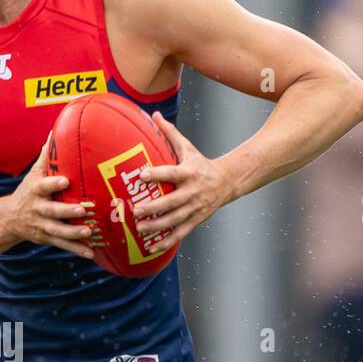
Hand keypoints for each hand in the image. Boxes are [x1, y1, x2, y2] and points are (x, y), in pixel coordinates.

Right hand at [3, 134, 95, 259]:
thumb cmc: (28, 191)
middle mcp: (38, 209)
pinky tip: (90, 253)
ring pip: (58, 231)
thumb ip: (47, 156)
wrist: (9, 219)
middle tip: (83, 210)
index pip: (43, 186)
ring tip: (89, 232)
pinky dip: (76, 249)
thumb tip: (57, 130)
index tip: (65, 181)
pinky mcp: (46, 239)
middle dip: (67, 212)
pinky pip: (62, 245)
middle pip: (52, 211)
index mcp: (35, 191)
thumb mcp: (34, 174)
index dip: (53, 184)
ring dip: (74, 234)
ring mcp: (42, 226)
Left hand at [134, 112, 233, 250]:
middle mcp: (192, 191)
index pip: (172, 173)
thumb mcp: (188, 147)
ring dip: (157, 227)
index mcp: (189, 172)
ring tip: (140, 229)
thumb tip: (154, 115)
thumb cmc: (201, 164)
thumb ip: (170, 133)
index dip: (157, 174)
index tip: (141, 175)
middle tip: (135, 211)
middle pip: (171, 202)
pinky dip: (166, 241)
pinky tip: (152, 246)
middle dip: (153, 208)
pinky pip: (180, 233)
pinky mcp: (196, 220)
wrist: (228, 182)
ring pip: (175, 220)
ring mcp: (195, 208)